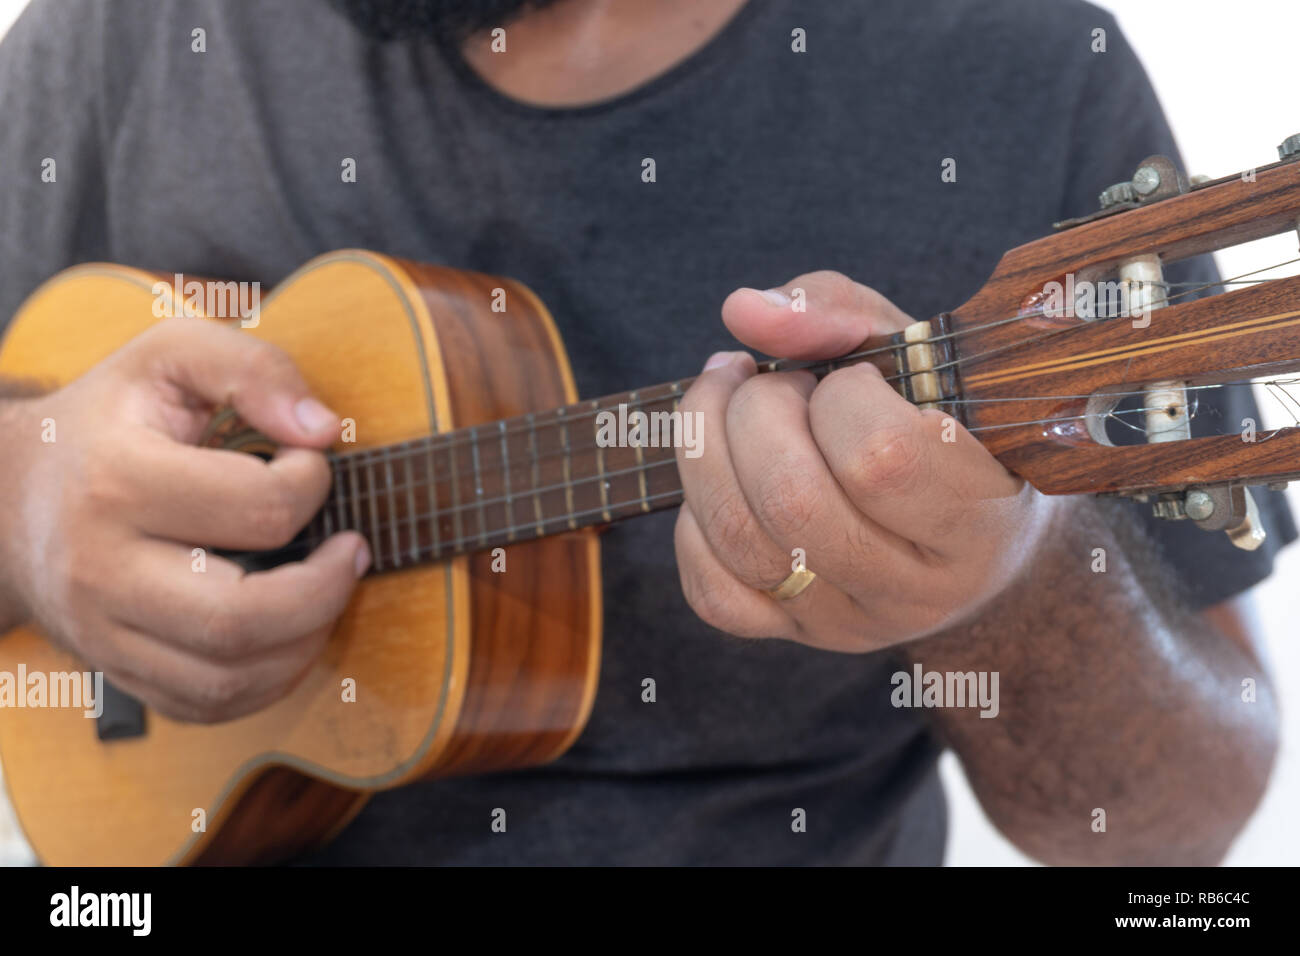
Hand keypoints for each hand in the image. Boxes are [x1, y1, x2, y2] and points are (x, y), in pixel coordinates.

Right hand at [0, 319, 368, 721]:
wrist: (11, 497)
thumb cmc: (109, 420)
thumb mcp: (169, 358)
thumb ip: (251, 368)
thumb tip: (322, 428)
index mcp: (115, 481)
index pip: (256, 509)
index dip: (312, 483)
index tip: (310, 462)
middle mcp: (100, 569)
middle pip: (238, 619)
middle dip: (325, 590)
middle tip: (353, 549)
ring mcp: (102, 632)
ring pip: (227, 679)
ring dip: (307, 641)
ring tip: (329, 589)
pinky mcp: (116, 670)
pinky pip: (207, 703)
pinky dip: (268, 679)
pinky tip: (291, 630)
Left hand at [674, 271, 1061, 651]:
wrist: (975, 545)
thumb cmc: (946, 429)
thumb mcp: (920, 356)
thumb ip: (840, 312)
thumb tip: (742, 310)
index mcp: (975, 518)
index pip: (880, 459)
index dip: (842, 397)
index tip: (853, 379)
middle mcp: (914, 590)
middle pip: (792, 502)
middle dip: (757, 413)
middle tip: (778, 385)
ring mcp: (848, 623)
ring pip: (739, 541)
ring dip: (708, 448)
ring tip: (731, 405)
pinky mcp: (793, 636)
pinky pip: (712, 593)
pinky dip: (694, 522)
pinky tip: (723, 477)